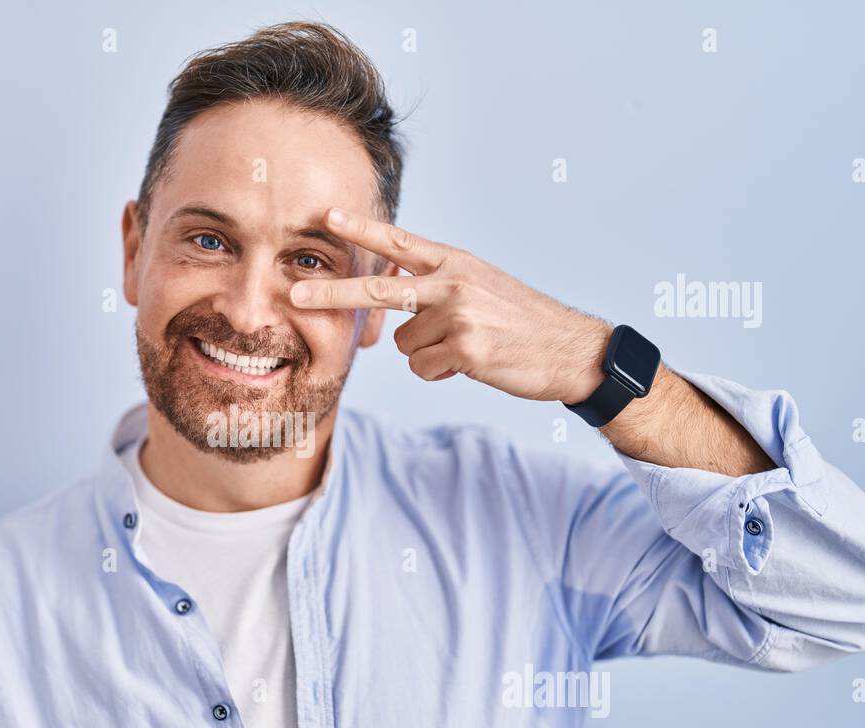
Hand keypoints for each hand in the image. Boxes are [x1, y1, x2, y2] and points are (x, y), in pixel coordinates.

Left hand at [289, 207, 611, 403]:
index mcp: (455, 262)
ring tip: (465, 348)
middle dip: (332, 294)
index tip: (326, 218)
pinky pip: (422, 368)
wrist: (570, 350)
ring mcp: (459, 315)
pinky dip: (440, 373)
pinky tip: (471, 363)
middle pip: (378, 289)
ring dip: (426, 354)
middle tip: (295, 295)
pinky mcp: (466, 349)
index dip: (361, 230)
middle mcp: (453, 282)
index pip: (399, 241)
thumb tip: (393, 302)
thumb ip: (435, 285)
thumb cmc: (520, 322)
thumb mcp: (480, 286)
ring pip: (403, 344)